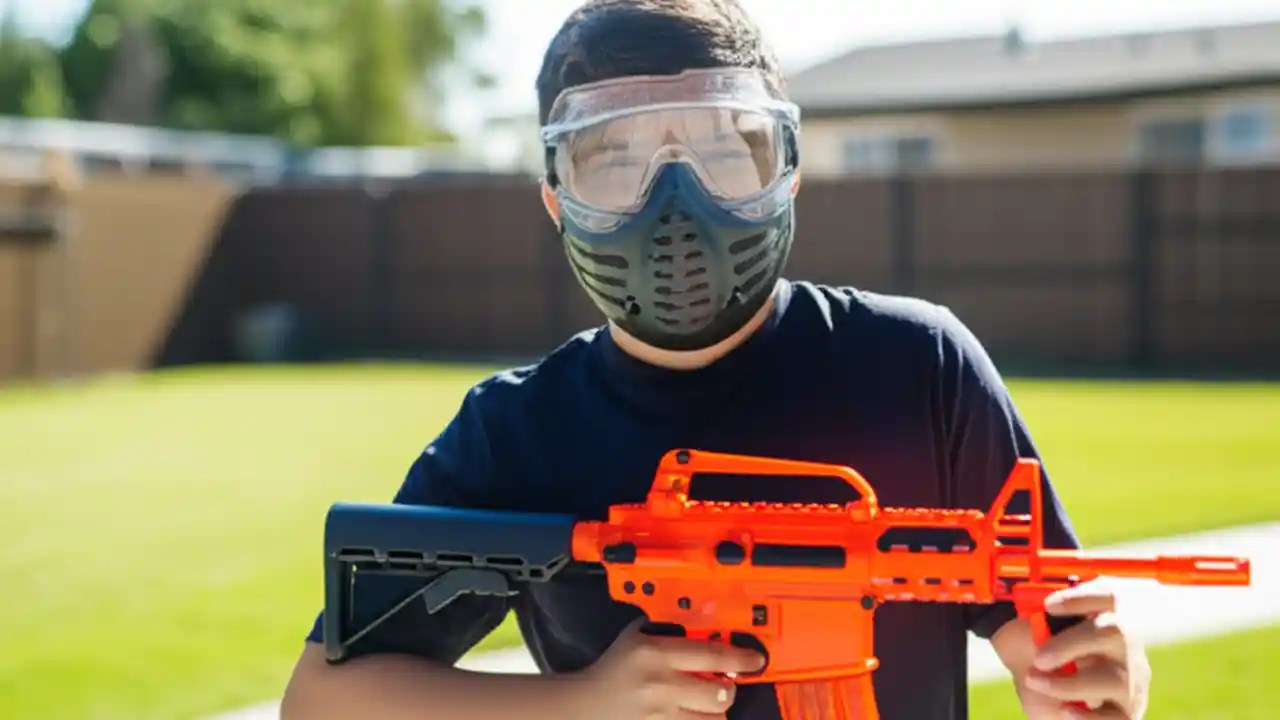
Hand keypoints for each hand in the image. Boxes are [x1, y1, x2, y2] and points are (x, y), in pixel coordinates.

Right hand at [571, 617, 765, 719]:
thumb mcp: (638, 636)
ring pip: (713, 719)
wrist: (587, 704)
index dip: (740, 658)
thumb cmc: (615, 667)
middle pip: (720, 694)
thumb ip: (669, 629)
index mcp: (656, 653)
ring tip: (707, 703)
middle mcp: (661, 685)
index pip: (712, 655)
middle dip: (729, 689)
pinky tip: (693, 714)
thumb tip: (707, 624)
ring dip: (715, 711)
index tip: (756, 660)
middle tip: (726, 684)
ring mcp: (661, 715)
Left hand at [1022, 582, 1150, 718]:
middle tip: (1039, 659)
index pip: (1108, 595)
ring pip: (1116, 679)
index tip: (1048, 606)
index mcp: (1102, 614)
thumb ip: (1031, 622)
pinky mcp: (1126, 712)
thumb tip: (1030, 612)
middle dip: (1070, 644)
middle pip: (1115, 631)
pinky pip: (1118, 718)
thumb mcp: (1026, 634)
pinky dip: (1088, 717)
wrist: (1037, 688)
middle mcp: (1123, 644)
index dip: (1081, 598)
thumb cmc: (1036, 653)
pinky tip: (1065, 711)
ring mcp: (1130, 679)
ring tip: (1037, 682)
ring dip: (1069, 684)